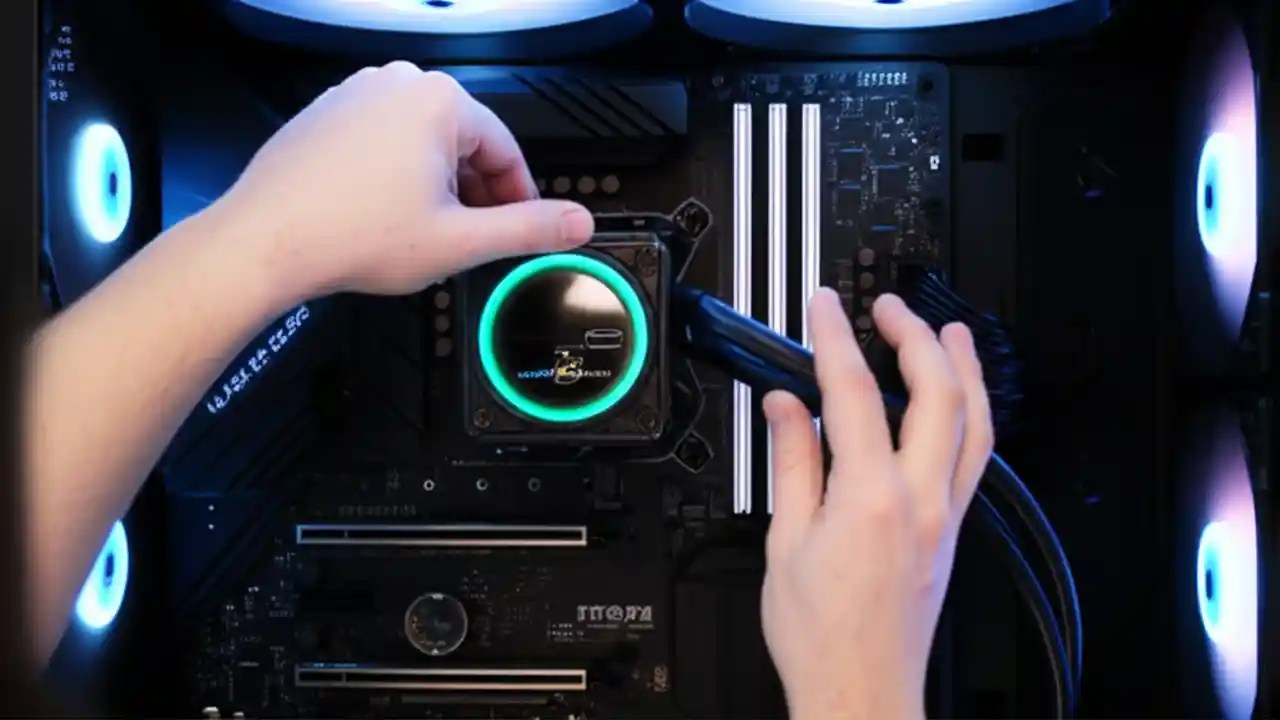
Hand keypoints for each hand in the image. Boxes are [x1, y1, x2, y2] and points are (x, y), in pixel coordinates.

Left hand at [214, 61, 592, 309]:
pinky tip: (382, 217)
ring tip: (420, 232)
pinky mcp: (326, 115)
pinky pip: (381, 141)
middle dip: (473, 192)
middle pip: (463, 142)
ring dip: (435, 186)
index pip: (504, 149)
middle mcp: (396, 84)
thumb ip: (528, 230)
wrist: (265, 242)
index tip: (519, 228)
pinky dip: (394, 176)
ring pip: (422, 142)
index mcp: (438, 102)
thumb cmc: (348, 234)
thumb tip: (576, 223)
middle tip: (469, 239)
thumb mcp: (460, 242)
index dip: (518, 198)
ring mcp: (356, 95)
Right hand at [760, 289, 993, 719]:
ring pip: (975, 423)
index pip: (856, 393)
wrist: (861, 691)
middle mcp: (921, 501)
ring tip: (950, 331)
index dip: (837, 338)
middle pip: (938, 394)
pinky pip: (975, 457)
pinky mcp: (951, 532)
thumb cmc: (821, 635)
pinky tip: (957, 402)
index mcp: (871, 498)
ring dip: (964, 369)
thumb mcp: (785, 542)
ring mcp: (945, 516)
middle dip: (916, 336)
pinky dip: (970, 414)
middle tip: (887, 307)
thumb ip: (793, 463)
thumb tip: (787, 409)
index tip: (826, 308)